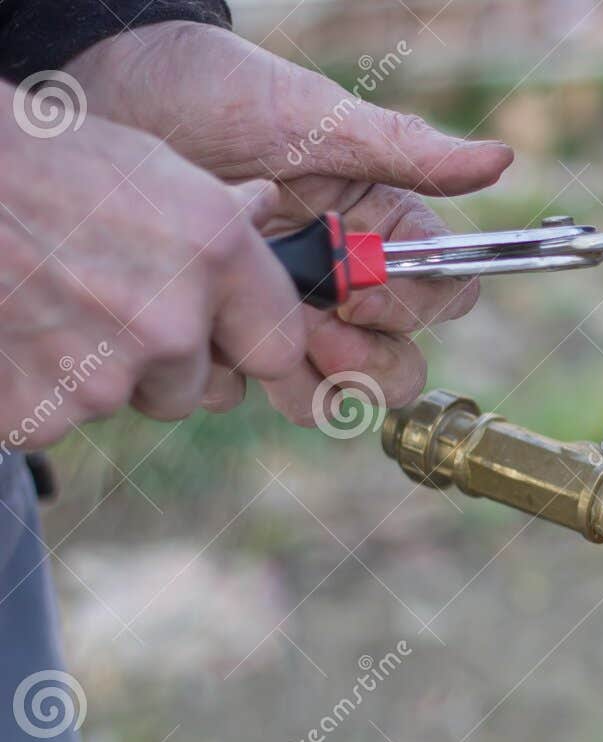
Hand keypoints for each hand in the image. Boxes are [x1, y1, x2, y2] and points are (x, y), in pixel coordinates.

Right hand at [0, 99, 305, 446]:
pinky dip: (26, 389)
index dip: (244, 344)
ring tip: (42, 303)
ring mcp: (103, 376)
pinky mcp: (36, 412)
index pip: (277, 351)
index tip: (220, 334)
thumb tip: (262, 206)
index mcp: (214, 255)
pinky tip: (7, 329)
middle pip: (194, 390)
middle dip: (156, 363)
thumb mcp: (145, 163)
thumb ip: (214, 211)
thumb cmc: (40, 160)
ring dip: (89, 372)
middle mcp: (171, 324)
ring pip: (119, 402)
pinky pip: (50, 420)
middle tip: (98, 305)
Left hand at [70, 22, 512, 422]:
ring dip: (301, 383)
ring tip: (251, 334)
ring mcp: (282, 314)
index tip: (360, 288)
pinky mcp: (221, 335)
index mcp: (379, 229)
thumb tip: (502, 159)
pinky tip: (197, 326)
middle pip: (397, 362)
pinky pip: (246, 391)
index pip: (442, 293)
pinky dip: (228, 375)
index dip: (412, 306)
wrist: (95, 99)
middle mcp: (342, 281)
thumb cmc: (206, 89)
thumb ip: (403, 149)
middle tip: (309, 331)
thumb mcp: (309, 117)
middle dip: (362, 363)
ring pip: (327, 392)